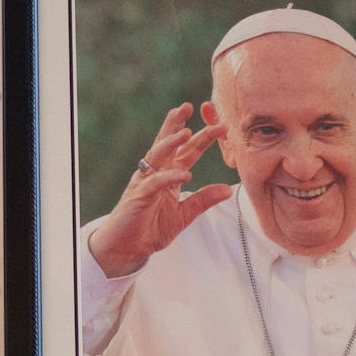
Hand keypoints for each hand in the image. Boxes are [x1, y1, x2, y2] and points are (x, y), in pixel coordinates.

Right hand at [86, 101, 231, 276]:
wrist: (128, 248)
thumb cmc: (151, 228)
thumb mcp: (185, 214)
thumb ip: (203, 200)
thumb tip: (227, 189)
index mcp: (169, 175)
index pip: (187, 151)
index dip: (202, 138)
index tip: (220, 126)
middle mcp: (156, 173)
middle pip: (168, 144)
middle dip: (177, 125)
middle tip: (189, 107)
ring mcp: (145, 182)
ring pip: (157, 156)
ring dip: (171, 143)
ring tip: (185, 132)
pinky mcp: (138, 196)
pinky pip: (154, 183)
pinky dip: (168, 177)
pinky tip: (184, 174)